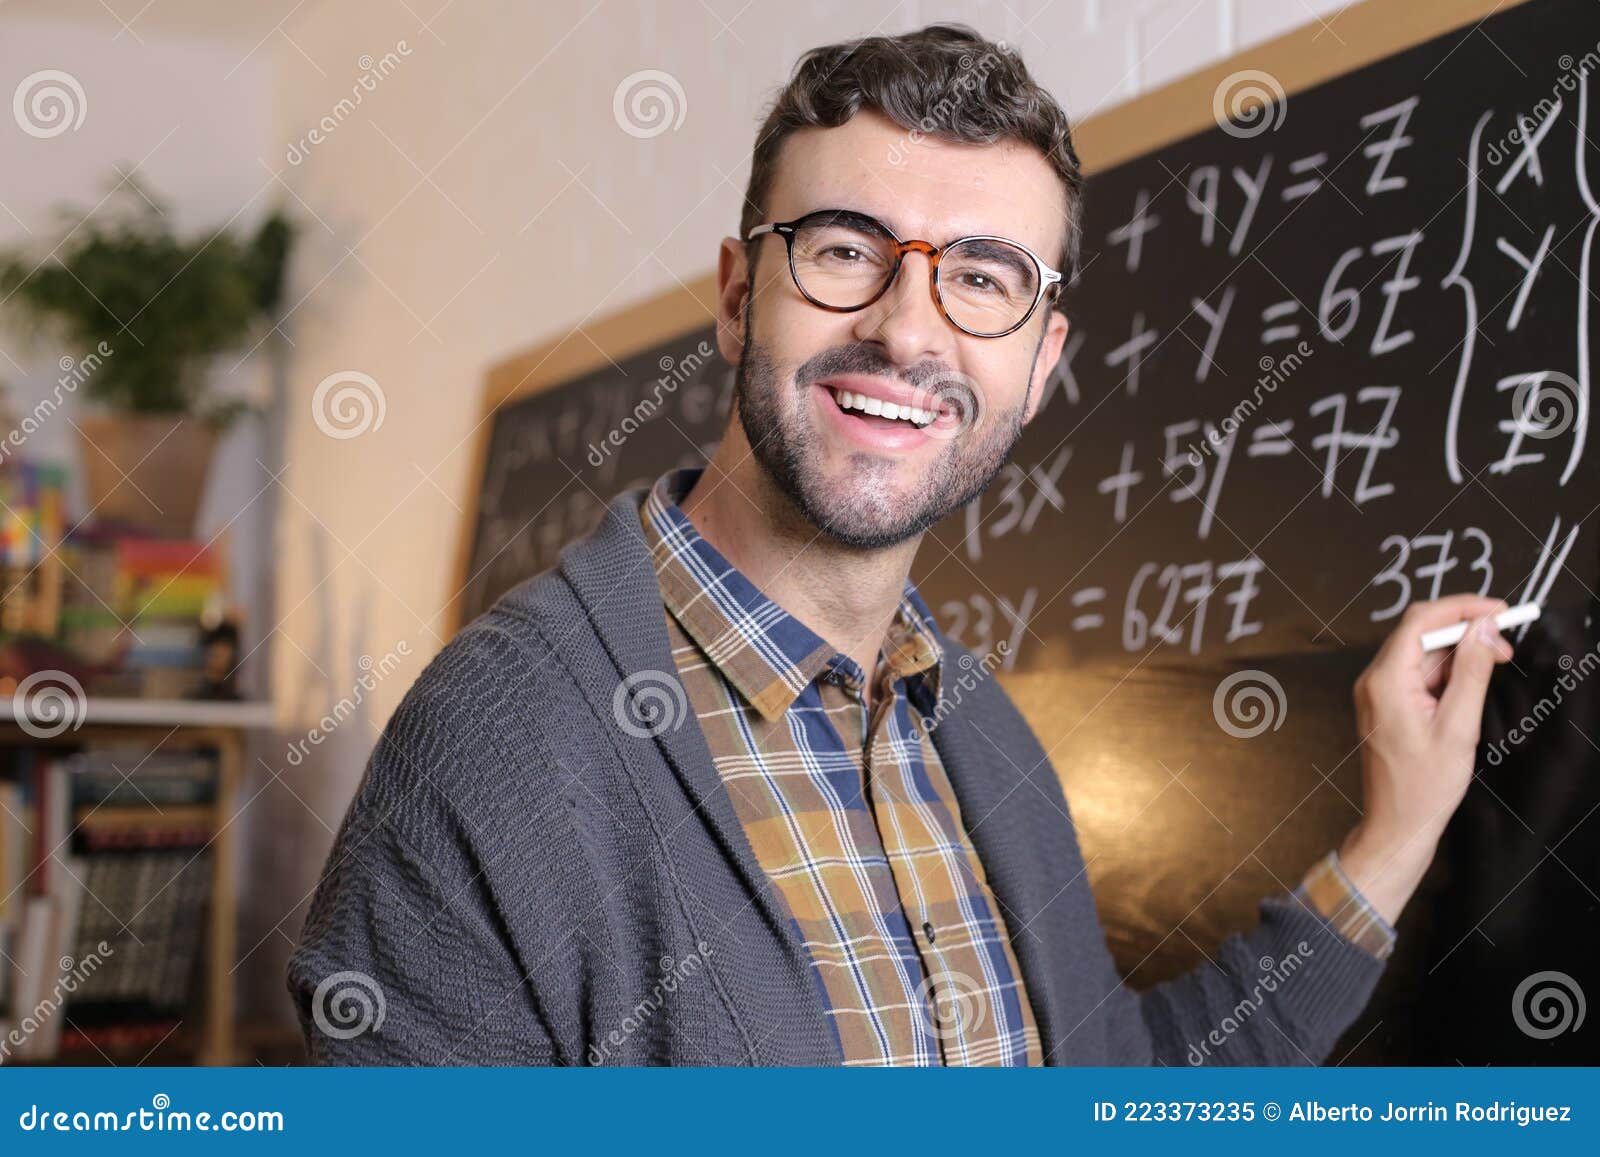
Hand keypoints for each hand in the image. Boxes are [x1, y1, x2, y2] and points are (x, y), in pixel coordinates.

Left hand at [1338, 595, 1516, 924]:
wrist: (1398, 824)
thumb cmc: (1424, 786)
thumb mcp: (1459, 727)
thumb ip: (1471, 674)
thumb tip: (1484, 630)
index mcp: (1384, 681)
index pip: (1421, 621)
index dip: (1462, 608)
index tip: (1499, 610)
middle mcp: (1374, 680)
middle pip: (1420, 633)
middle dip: (1465, 630)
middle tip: (1506, 642)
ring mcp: (1377, 691)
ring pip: (1422, 653)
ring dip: (1460, 651)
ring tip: (1497, 662)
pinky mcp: (1386, 703)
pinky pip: (1417, 673)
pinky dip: (1447, 671)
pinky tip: (1473, 681)